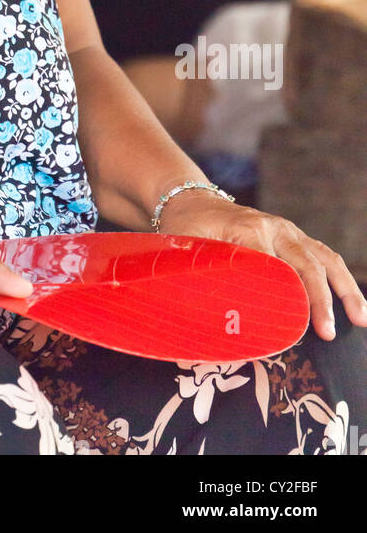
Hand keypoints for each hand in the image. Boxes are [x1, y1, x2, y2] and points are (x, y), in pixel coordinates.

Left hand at [157, 189, 366, 340]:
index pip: (274, 265)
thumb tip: (212, 312)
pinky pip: (323, 257)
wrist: (192, 200)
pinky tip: (353, 305)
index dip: (286, 295)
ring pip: (324, 258)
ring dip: (344, 289)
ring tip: (361, 319)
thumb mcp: (184, 246)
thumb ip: (197, 271)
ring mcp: (287, 231)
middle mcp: (274, 227)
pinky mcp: (294, 238)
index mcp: (247, 228)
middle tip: (326, 332)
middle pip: (306, 262)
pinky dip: (340, 280)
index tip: (293, 326)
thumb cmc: (185, 227)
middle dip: (319, 298)